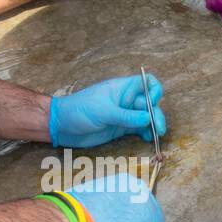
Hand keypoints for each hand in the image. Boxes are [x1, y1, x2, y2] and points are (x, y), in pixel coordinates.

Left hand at [48, 74, 166, 148]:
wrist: (63, 125)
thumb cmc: (80, 110)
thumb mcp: (104, 112)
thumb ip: (127, 116)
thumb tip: (148, 118)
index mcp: (122, 88)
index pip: (146, 82)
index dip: (154, 89)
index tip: (154, 101)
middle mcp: (126, 100)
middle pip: (149, 103)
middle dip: (156, 114)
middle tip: (158, 128)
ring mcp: (124, 114)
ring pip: (146, 117)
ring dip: (153, 125)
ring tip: (156, 135)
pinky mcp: (121, 128)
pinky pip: (139, 129)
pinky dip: (146, 133)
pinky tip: (148, 138)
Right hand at [65, 172, 163, 221]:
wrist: (72, 218)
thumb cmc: (73, 211)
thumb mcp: (94, 200)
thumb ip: (108, 206)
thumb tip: (107, 218)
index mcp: (127, 182)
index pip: (139, 203)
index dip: (133, 219)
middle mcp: (140, 192)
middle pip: (149, 217)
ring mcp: (146, 209)